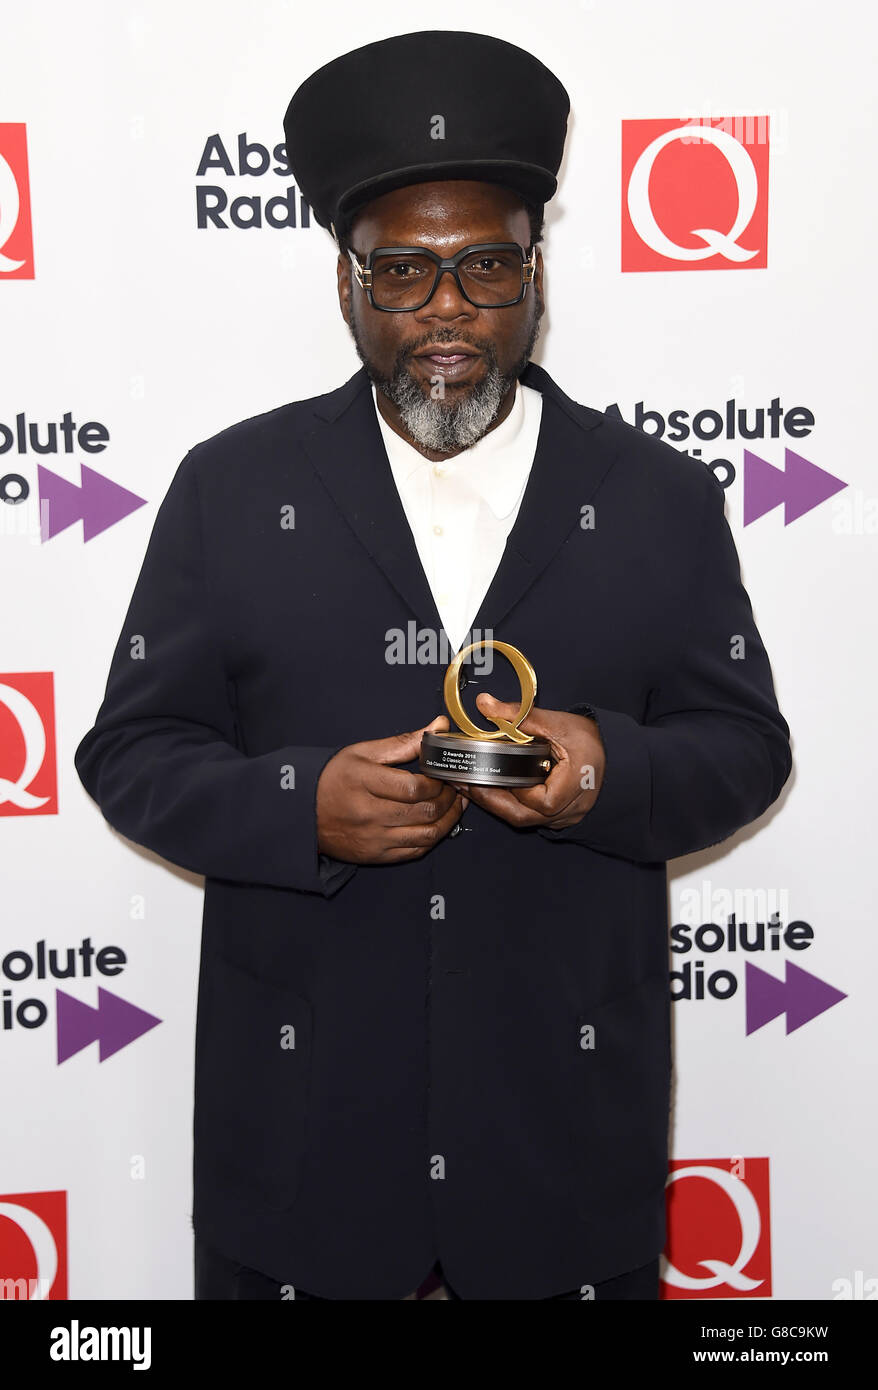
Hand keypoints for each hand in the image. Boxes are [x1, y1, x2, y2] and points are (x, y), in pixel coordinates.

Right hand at [316, 716, 468, 864]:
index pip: (415, 788)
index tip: (444, 774)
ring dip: (448, 820)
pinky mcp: (376, 855)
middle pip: (424, 812)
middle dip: (448, 799)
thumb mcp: (364, 752)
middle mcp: (369, 814)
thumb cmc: (333, 779)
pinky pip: (415, 851)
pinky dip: (433, 838)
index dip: (438, 782)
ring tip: (454, 804)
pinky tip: (438, 823)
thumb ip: (404, 742)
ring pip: (426, 835)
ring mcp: (374, 838)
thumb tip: (438, 727)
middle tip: (453, 787)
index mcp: (364, 782)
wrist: (303, 812)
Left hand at [450, 693, 604, 830]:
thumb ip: (520, 715)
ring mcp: (564, 816)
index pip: (538, 800)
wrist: (614, 752)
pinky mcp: (558, 815)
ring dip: (498, 805)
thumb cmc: (592, 740)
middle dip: (492, 801)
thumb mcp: (557, 723)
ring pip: (525, 820)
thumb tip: (486, 704)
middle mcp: (569, 808)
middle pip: (524, 817)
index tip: (491, 772)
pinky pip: (530, 817)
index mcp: (573, 786)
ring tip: (474, 787)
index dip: (512, 789)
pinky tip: (494, 791)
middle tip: (466, 784)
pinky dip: (510, 805)